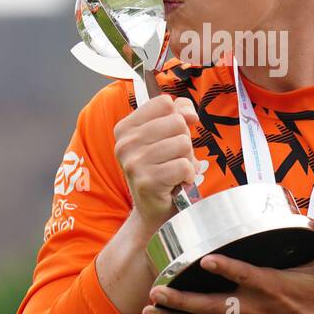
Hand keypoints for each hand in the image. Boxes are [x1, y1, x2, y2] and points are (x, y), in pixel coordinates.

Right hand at [113, 94, 201, 229]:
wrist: (154, 210)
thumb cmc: (163, 168)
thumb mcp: (167, 136)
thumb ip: (178, 113)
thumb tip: (188, 112)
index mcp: (125, 128)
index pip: (164, 103)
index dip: (178, 117)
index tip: (172, 135)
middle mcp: (125, 143)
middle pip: (177, 122)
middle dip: (184, 141)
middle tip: (173, 158)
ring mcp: (134, 162)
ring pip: (183, 143)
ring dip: (187, 159)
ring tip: (174, 171)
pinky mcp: (147, 181)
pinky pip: (184, 165)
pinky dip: (188, 175)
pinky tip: (177, 183)